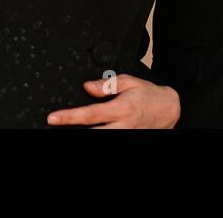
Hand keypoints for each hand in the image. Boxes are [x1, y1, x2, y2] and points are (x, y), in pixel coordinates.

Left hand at [45, 75, 179, 127]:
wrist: (169, 109)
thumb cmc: (149, 95)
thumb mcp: (130, 82)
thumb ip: (107, 84)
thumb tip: (88, 87)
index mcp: (121, 108)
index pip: (90, 114)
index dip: (69, 117)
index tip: (53, 118)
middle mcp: (122, 126)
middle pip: (92, 133)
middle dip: (73, 132)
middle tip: (57, 126)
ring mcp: (125, 136)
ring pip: (100, 139)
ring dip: (84, 135)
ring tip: (71, 129)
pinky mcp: (128, 140)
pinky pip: (109, 141)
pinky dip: (98, 135)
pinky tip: (92, 130)